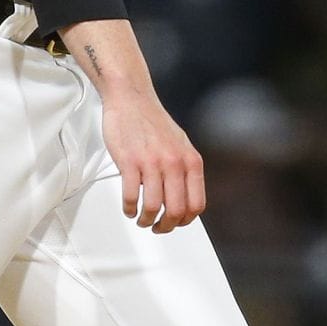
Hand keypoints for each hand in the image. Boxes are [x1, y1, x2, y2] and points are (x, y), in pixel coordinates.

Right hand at [103, 89, 206, 233]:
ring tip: (141, 218)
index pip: (196, 204)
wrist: (132, 98)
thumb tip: (186, 198)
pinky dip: (129, 209)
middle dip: (165, 226)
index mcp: (190, 160)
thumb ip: (185, 170)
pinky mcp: (130, 162)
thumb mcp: (181, 144)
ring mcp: (152, 163)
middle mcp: (174, 163)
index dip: (185, 221)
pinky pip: (131, 197)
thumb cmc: (153, 121)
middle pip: (176, 211)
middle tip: (157, 227)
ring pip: (153, 208)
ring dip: (145, 220)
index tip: (175, 223)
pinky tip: (129, 207)